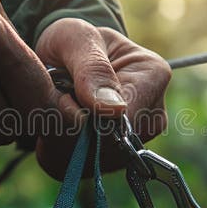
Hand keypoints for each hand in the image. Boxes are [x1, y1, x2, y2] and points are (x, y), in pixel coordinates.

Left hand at [34, 18, 171, 178]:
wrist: (61, 57)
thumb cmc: (72, 41)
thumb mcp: (75, 39)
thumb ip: (92, 69)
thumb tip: (113, 111)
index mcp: (153, 76)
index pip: (126, 119)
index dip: (85, 117)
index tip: (59, 97)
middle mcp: (153, 115)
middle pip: (113, 145)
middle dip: (72, 129)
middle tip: (53, 100)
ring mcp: (136, 141)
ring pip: (95, 161)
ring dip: (62, 141)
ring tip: (56, 110)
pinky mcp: (113, 159)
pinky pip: (82, 168)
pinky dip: (59, 152)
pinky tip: (54, 127)